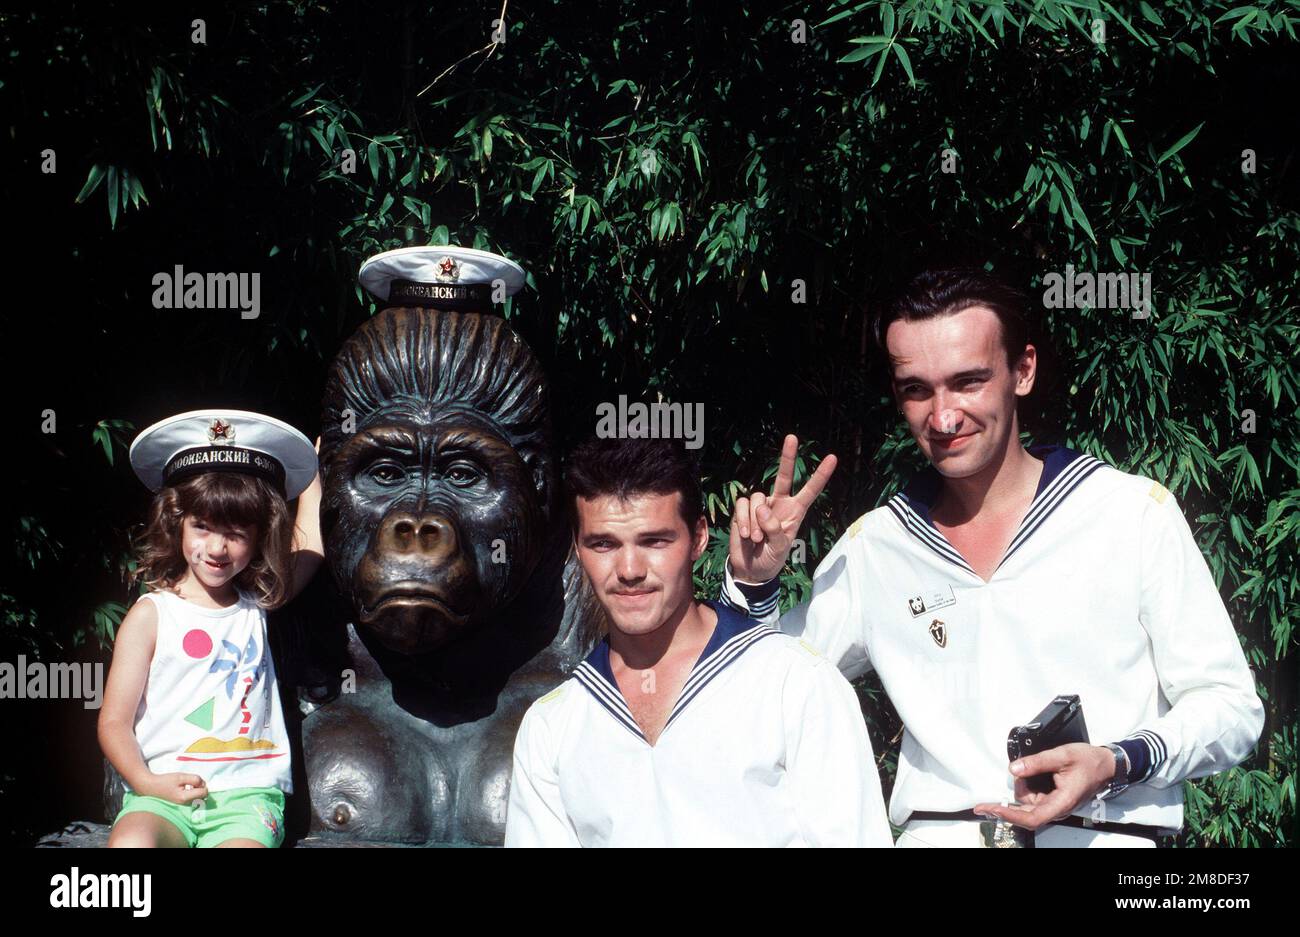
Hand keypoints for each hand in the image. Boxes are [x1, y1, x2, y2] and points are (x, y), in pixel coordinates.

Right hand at [143, 772, 208, 804]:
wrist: (151, 788)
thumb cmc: (165, 781)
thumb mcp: (181, 776)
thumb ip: (194, 779)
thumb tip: (203, 784)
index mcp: (185, 798)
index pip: (204, 792)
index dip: (203, 784)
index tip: (195, 780)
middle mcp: (185, 805)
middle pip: (203, 797)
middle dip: (200, 788)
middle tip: (191, 782)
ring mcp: (183, 807)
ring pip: (198, 799)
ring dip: (197, 792)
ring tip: (187, 786)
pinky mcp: (181, 806)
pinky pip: (193, 801)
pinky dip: (192, 795)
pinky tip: (185, 790)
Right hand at [728, 434, 837, 583]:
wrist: (750, 569)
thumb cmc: (771, 559)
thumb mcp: (779, 549)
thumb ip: (774, 530)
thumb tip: (762, 509)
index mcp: (795, 512)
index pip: (810, 491)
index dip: (820, 475)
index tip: (832, 458)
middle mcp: (779, 504)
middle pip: (784, 476)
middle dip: (788, 457)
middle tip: (792, 437)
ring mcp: (760, 505)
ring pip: (758, 498)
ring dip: (756, 522)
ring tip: (756, 539)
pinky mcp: (743, 510)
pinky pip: (743, 505)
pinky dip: (744, 521)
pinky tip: (745, 535)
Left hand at [972, 743, 1115, 830]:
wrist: (1106, 764)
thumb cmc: (1089, 762)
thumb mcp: (1062, 755)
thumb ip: (1037, 762)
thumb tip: (1015, 769)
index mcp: (1062, 801)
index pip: (1032, 817)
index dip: (1010, 815)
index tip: (991, 808)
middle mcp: (1058, 808)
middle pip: (1026, 811)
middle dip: (1010, 800)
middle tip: (1003, 783)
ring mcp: (1055, 805)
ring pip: (1028, 804)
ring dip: (1021, 788)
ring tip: (1027, 769)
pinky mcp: (1053, 800)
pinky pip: (1033, 798)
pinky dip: (1026, 787)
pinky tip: (1028, 775)